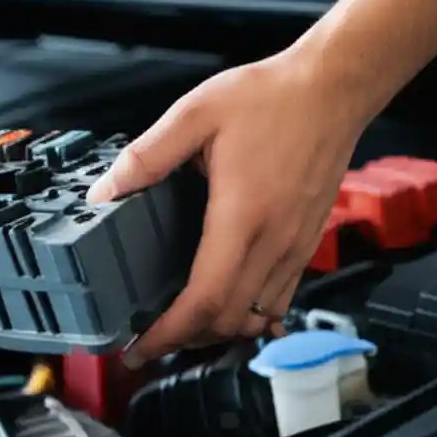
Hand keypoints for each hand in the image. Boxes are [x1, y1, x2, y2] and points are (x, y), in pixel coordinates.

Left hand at [87, 49, 369, 368]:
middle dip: (186, 340)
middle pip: (229, 321)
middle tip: (149, 341)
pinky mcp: (307, 242)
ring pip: (256, 315)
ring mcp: (296, 246)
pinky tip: (227, 306)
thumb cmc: (271, 97)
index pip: (204, 300)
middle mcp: (274, 242)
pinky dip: (250, 313)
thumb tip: (103, 191)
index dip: (168, 333)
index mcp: (241, 217)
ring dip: (218, 330)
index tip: (140, 348)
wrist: (333, 88)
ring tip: (181, 326)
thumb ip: (146, 156)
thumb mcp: (195, 114)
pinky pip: (280, 297)